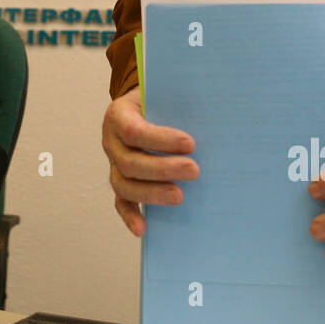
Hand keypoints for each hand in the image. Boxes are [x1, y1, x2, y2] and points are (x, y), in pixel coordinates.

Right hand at [102, 86, 198, 236]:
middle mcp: (111, 141)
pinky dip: (131, 216)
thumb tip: (213, 121)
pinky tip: (144, 229)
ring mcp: (113, 164)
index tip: (191, 144)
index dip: (161, 139)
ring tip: (180, 196)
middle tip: (194, 171)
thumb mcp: (165, 94)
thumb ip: (179, 105)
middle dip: (163, 168)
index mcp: (119, 114)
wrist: (145, 105)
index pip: (133, 130)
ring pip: (123, 184)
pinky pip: (121, 202)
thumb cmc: (160, 100)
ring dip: (152, 193)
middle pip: (130, 162)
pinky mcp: (120, 182)